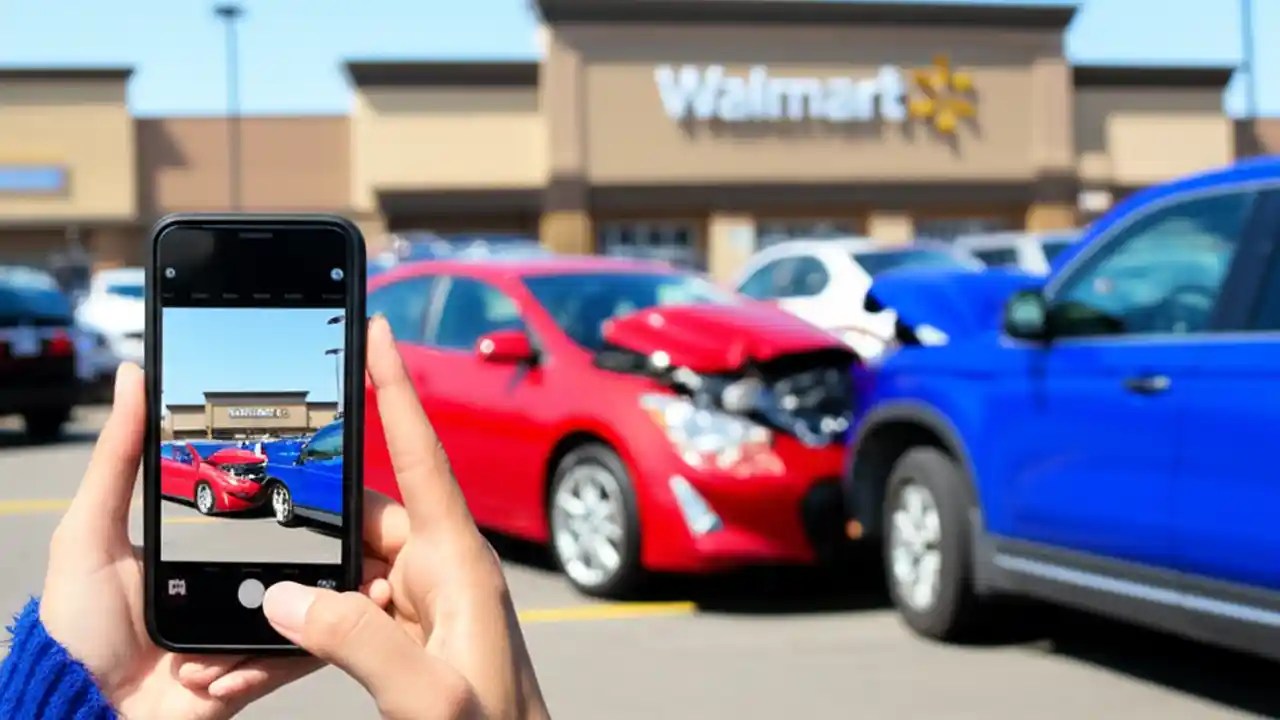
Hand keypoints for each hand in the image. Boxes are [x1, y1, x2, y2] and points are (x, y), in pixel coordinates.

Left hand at [40, 364, 320, 718]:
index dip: (304, 502)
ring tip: (291, 607)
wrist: (79, 712)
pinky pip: (290, 660)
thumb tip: (133, 375)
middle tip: (354, 543)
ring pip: (310, 609)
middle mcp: (238, 588)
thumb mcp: (90, 529)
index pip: (270, 516)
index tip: (327, 481)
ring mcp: (250, 633)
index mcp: (209, 551)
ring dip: (296, 613)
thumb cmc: (75, 625)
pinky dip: (263, 664)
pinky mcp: (255, 674)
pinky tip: (217, 672)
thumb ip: (118, 456)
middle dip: (330, 558)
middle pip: (308, 563)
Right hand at [261, 316, 550, 719]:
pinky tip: (279, 636)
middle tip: (255, 522)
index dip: (397, 390)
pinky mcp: (406, 635)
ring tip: (259, 596)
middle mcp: (441, 571)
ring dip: (304, 579)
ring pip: (348, 565)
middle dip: (308, 521)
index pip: (421, 455)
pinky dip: (313, 616)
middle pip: (363, 516)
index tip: (378, 331)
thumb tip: (284, 597)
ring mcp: (423, 603)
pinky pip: (348, 607)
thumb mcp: (429, 693)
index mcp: (459, 562)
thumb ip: (358, 642)